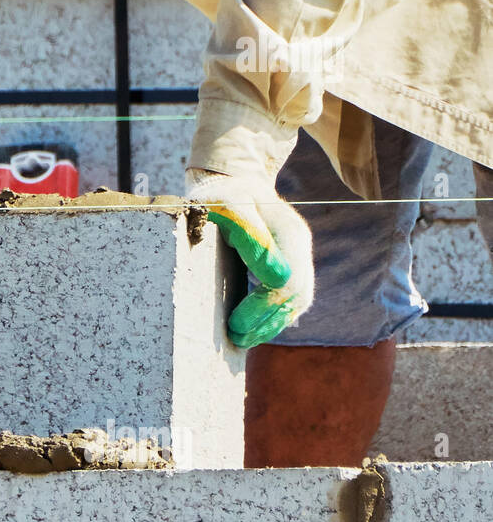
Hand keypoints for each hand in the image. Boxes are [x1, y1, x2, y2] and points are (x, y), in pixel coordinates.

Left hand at [186, 169, 314, 347]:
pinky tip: (252, 328)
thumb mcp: (228, 206)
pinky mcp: (288, 262)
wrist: (231, 181)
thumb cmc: (223, 194)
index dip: (262, 307)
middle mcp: (297, 246)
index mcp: (288, 233)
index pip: (288, 282)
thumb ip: (250, 236)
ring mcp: (296, 254)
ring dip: (270, 323)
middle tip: (235, 338)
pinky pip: (289, 297)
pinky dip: (272, 316)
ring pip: (297, 300)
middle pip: (296, 296)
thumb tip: (276, 279)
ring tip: (241, 339)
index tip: (234, 323)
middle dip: (266, 321)